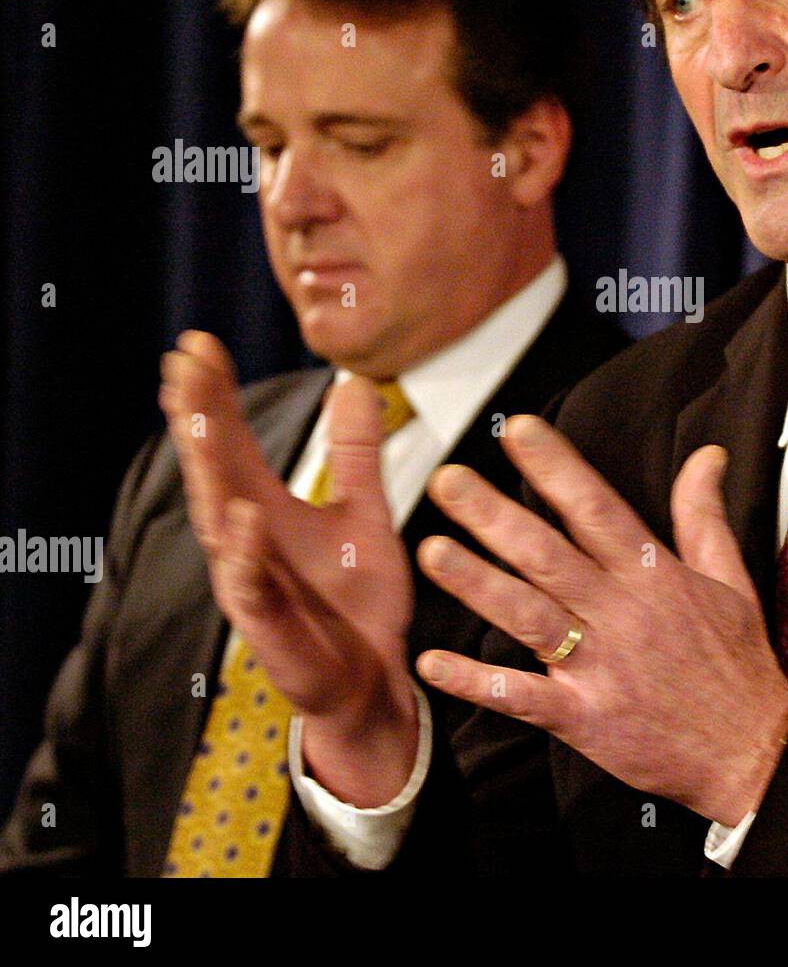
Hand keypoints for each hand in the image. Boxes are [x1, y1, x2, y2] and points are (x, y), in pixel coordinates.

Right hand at [159, 331, 417, 804]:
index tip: (198, 344)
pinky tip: (244, 516)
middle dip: (197, 417)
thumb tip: (352, 384)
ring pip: (218, 520)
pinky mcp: (267, 624)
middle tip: (183, 363)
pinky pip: (250, 586)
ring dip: (207, 471)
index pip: (230, 441)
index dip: (213, 395)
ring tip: (199, 418)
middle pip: (213, 468)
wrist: (370, 678)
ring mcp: (250, 581)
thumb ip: (356, 453)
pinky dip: (245, 554)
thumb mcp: (365, 513)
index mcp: (265, 509)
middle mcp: (247, 540)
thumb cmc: (356, 600)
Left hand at [416, 415, 787, 826]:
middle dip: (496, 515)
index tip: (521, 431)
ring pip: (529, 616)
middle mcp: (621, 614)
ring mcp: (599, 667)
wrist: (753, 754)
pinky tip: (436, 664)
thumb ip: (704, 515)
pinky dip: (478, 682)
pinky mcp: (584, 717)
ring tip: (433, 551)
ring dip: (479, 584)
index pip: (598, 508)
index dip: (558, 468)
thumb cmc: (736, 667)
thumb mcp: (732, 579)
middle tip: (450, 480)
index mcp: (653, 577)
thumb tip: (707, 456)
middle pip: (549, 555)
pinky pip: (522, 697)